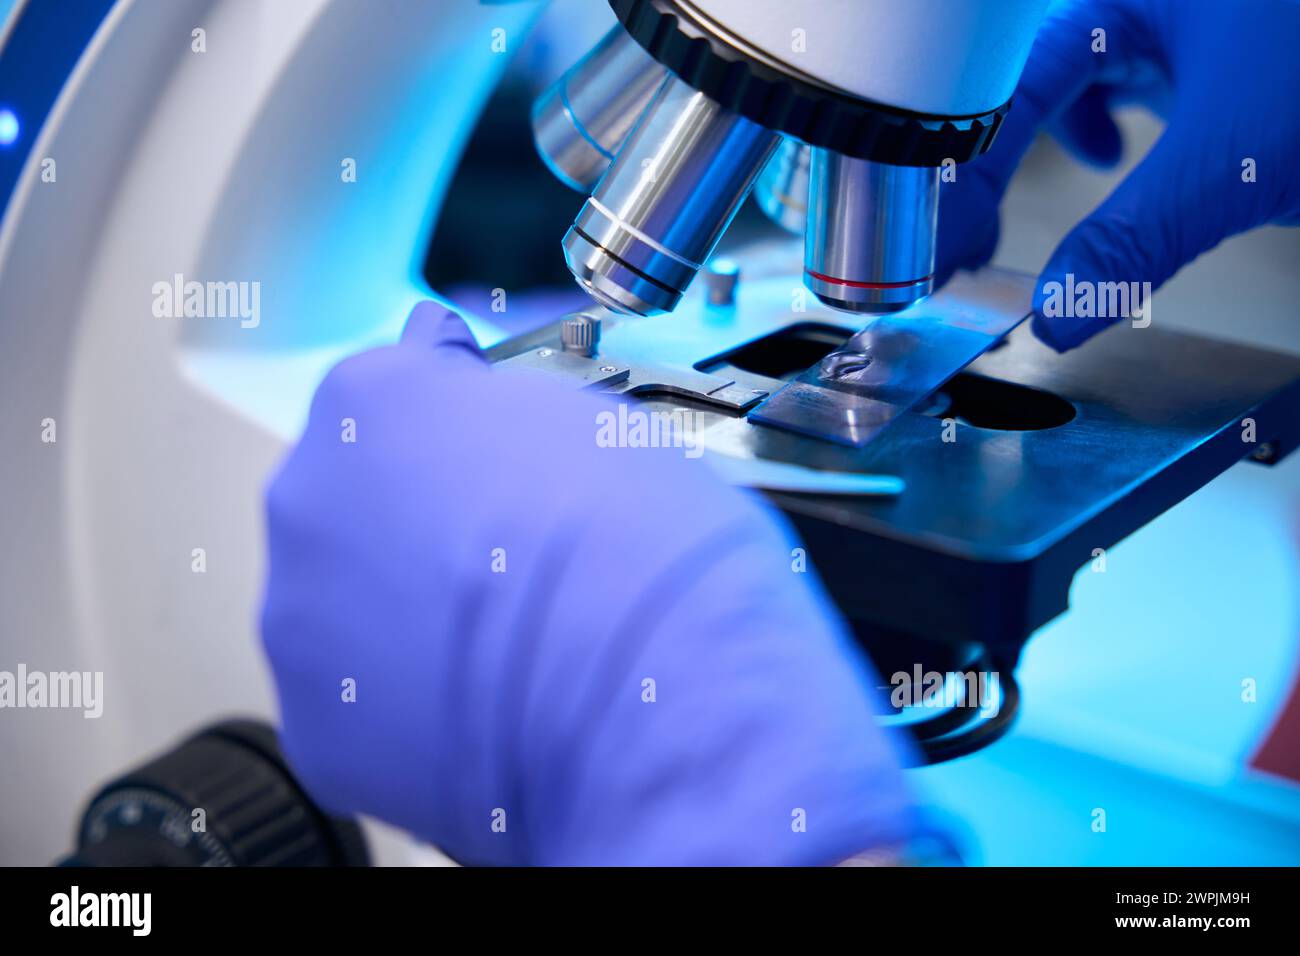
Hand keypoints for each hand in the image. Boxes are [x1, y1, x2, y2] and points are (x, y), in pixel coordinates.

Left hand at [260, 302, 917, 864]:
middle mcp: (309, 496)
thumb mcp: (593, 424)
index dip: (450, 423)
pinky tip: (478, 712)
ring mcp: (298, 616)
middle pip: (352, 498)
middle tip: (500, 564)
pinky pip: (353, 702)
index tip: (485, 456)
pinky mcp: (317, 725)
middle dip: (415, 522)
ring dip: (400, 615)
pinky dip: (403, 706)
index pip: (392, 386)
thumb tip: (494, 424)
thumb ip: (504, 413)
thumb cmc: (649, 552)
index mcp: (374, 398)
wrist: (663, 700)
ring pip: (341, 605)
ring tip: (496, 649)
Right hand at [937, 0, 1299, 350]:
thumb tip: (1055, 318)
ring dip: (1026, 144)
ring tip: (1005, 212)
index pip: (995, 92)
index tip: (939, 254)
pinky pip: (1115, 69)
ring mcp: (1168, 7)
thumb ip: (1134, 243)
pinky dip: (1097, 118)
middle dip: (977, 168)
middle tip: (958, 250)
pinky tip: (1108, 152)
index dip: (955, 181)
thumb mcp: (1239, 161)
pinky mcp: (1204, 30)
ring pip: (1061, 76)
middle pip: (1013, 82)